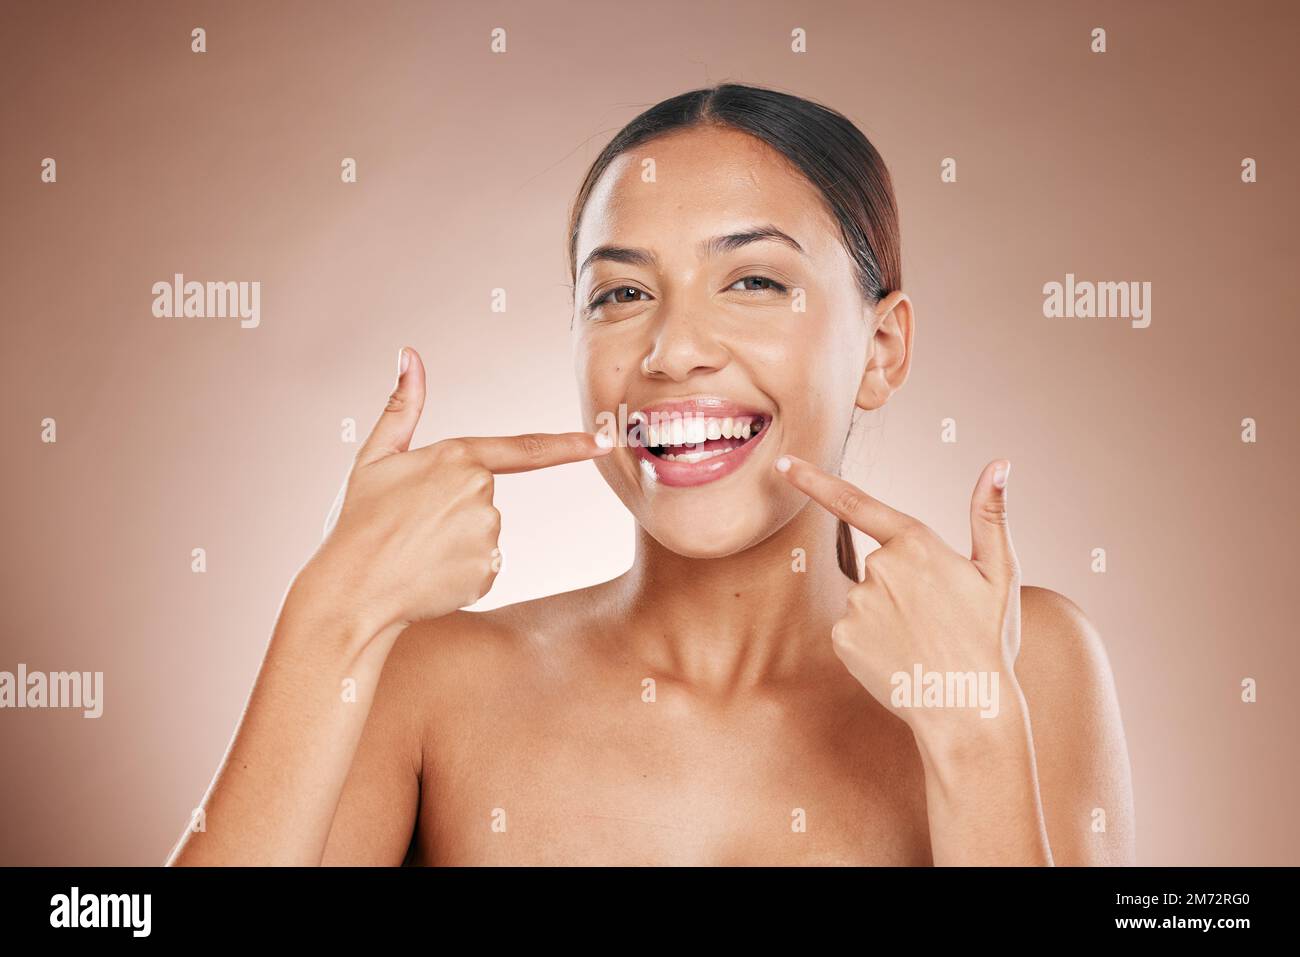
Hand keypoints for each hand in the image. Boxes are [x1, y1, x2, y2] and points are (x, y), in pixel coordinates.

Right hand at [300, 346, 612, 641]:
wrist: (350, 591)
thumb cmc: (357, 521)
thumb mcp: (374, 457)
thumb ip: (402, 406)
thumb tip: (409, 354)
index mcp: (458, 458)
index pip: (526, 448)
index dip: (569, 445)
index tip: (604, 440)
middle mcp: (481, 494)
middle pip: (483, 497)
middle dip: (452, 509)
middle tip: (409, 526)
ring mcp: (488, 536)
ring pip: (482, 532)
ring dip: (454, 542)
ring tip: (414, 551)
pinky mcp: (488, 572)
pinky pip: (481, 566)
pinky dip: (457, 571)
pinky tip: (427, 574)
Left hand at [775, 454, 1020, 741]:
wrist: (967, 708)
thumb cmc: (988, 639)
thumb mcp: (999, 573)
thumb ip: (990, 514)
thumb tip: (1000, 463)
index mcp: (916, 543)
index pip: (856, 502)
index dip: (814, 480)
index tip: (783, 463)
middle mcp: (879, 568)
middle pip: (878, 565)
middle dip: (902, 585)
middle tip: (936, 619)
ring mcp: (857, 603)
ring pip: (866, 598)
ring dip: (888, 615)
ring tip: (922, 642)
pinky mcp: (842, 637)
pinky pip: (852, 628)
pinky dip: (872, 640)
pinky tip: (899, 656)